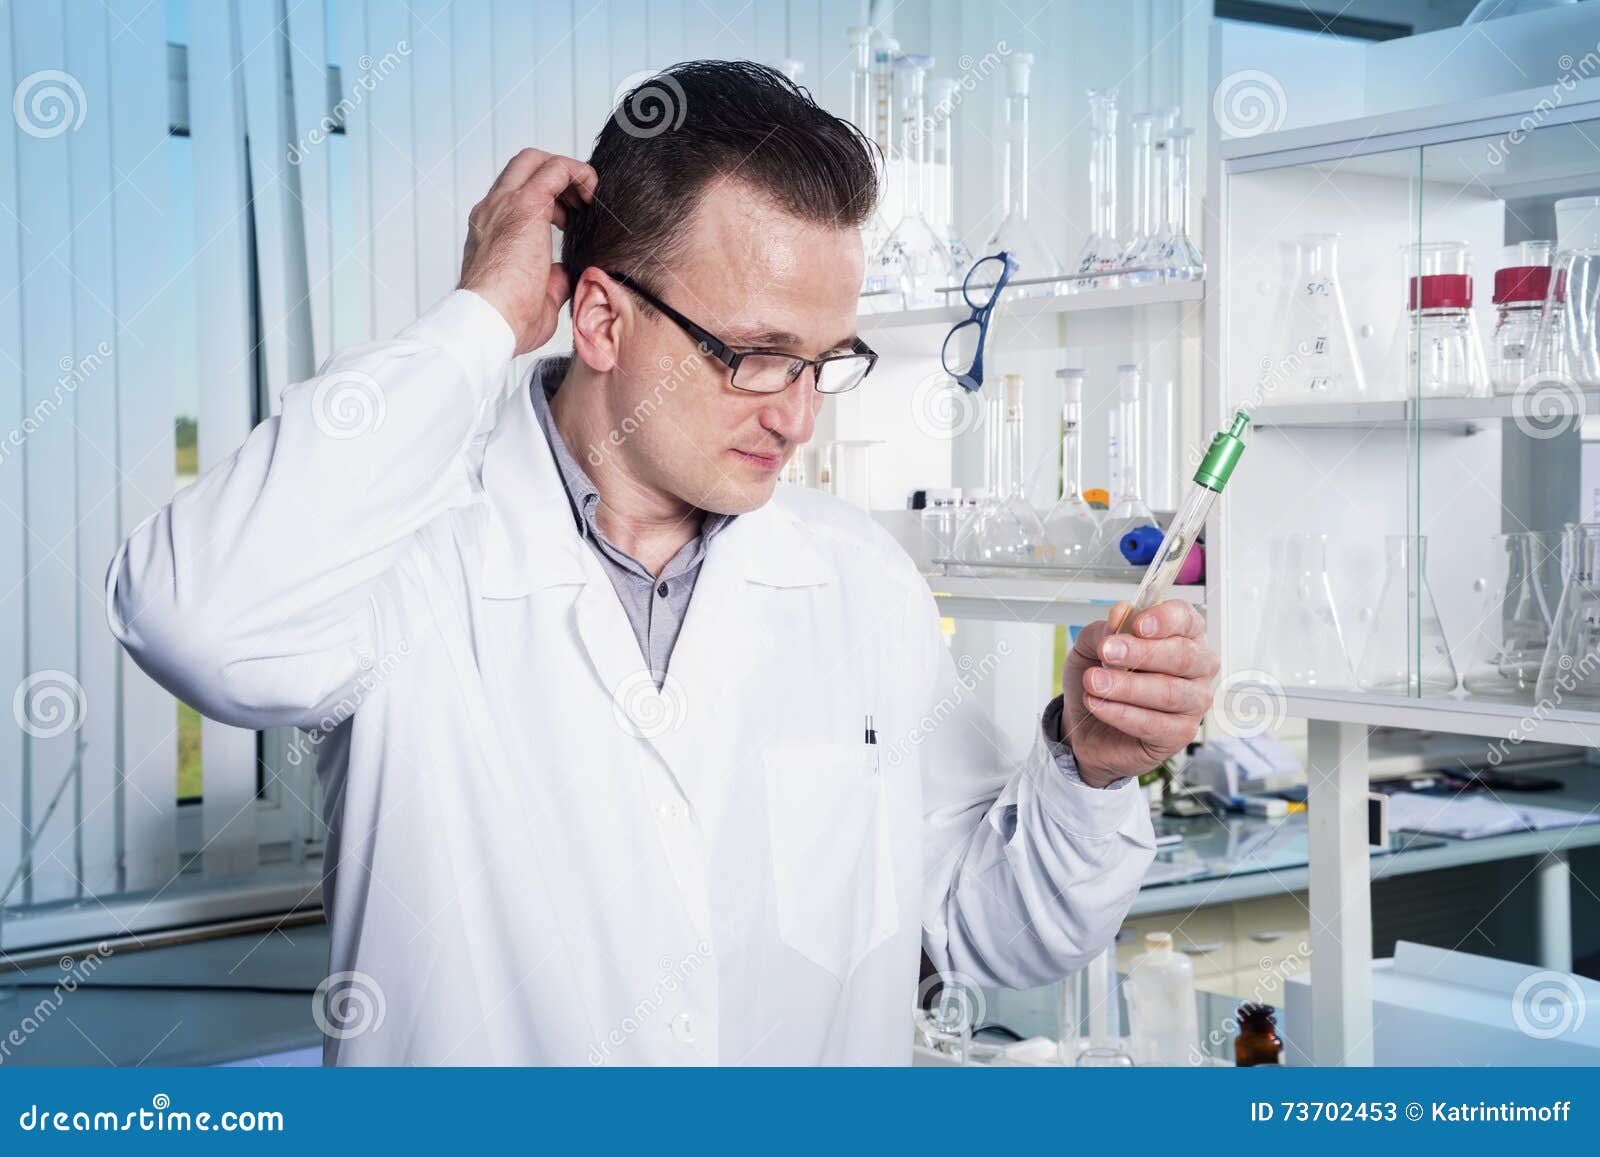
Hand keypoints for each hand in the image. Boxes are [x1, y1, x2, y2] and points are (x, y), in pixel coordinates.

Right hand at [459, 148, 598, 355]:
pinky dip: (577, 173)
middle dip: (555, 174)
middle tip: (580, 201)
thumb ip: (551, 279)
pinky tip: (592, 192)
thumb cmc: (507, 320)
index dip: (547, 200)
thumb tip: (564, 275)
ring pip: (535, 160)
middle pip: (523, 167)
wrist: (489, 322)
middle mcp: (492, 212)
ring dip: (566, 172)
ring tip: (588, 198)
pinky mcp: (525, 206)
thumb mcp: (537, 297)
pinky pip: (556, 169)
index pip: (514, 195)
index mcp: (490, 231)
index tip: (569, 219)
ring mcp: (504, 205)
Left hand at [1061, 600, 1217, 788]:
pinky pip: (1155, 723)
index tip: (1137, 624)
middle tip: (1107, 652)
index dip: (1165, 619)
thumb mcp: (1091, 647)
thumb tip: (1120, 614)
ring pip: (1169, 692)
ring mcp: (1193, 702)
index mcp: (1182, 635)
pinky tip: (1100, 705)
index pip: (1185, 618)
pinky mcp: (1180, 733)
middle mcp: (1196, 667)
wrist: (1086, 724)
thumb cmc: (1101, 679)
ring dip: (1126, 686)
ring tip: (1094, 682)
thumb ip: (1104, 630)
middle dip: (1141, 652)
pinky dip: (1122, 713)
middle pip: (1183, 655)